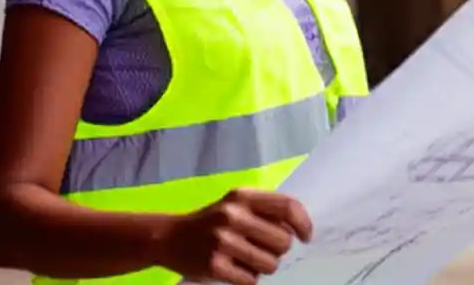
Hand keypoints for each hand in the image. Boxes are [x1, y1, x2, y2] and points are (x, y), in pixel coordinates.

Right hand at [159, 187, 312, 284]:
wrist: (169, 237)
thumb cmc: (212, 222)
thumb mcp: (236, 205)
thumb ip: (266, 210)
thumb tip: (298, 229)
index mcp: (243, 196)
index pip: (288, 207)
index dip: (303, 224)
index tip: (305, 237)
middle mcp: (233, 215)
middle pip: (283, 241)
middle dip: (278, 250)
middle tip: (262, 249)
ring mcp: (223, 241)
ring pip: (271, 264)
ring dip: (264, 266)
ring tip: (246, 259)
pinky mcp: (214, 265)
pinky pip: (252, 280)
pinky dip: (247, 278)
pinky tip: (234, 269)